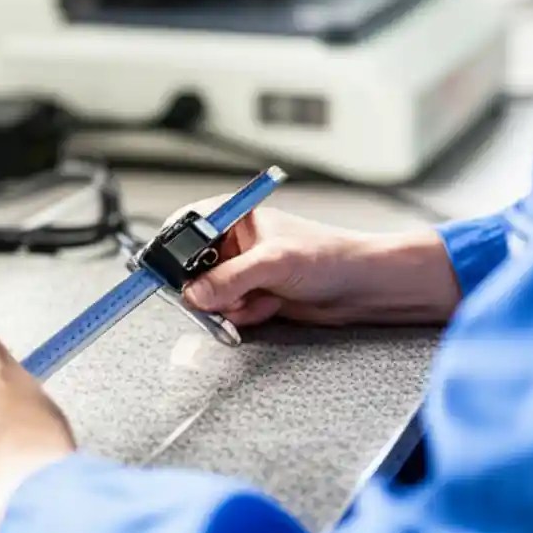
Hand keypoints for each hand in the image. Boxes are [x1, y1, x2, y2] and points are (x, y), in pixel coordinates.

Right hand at [172, 200, 461, 326]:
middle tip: (227, 296)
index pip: (182, 230)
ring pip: (206, 298)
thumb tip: (192, 294)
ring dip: (230, 306)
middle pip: (188, 271)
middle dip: (207, 290)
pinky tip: (270, 307)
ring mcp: (239, 272)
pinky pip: (227, 313)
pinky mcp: (250, 296)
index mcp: (232, 217)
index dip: (172, 256)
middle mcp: (231, 243)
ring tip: (262, 299)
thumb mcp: (274, 263)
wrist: (361, 287)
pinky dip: (244, 316)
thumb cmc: (329, 257)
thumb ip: (230, 278)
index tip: (170, 279)